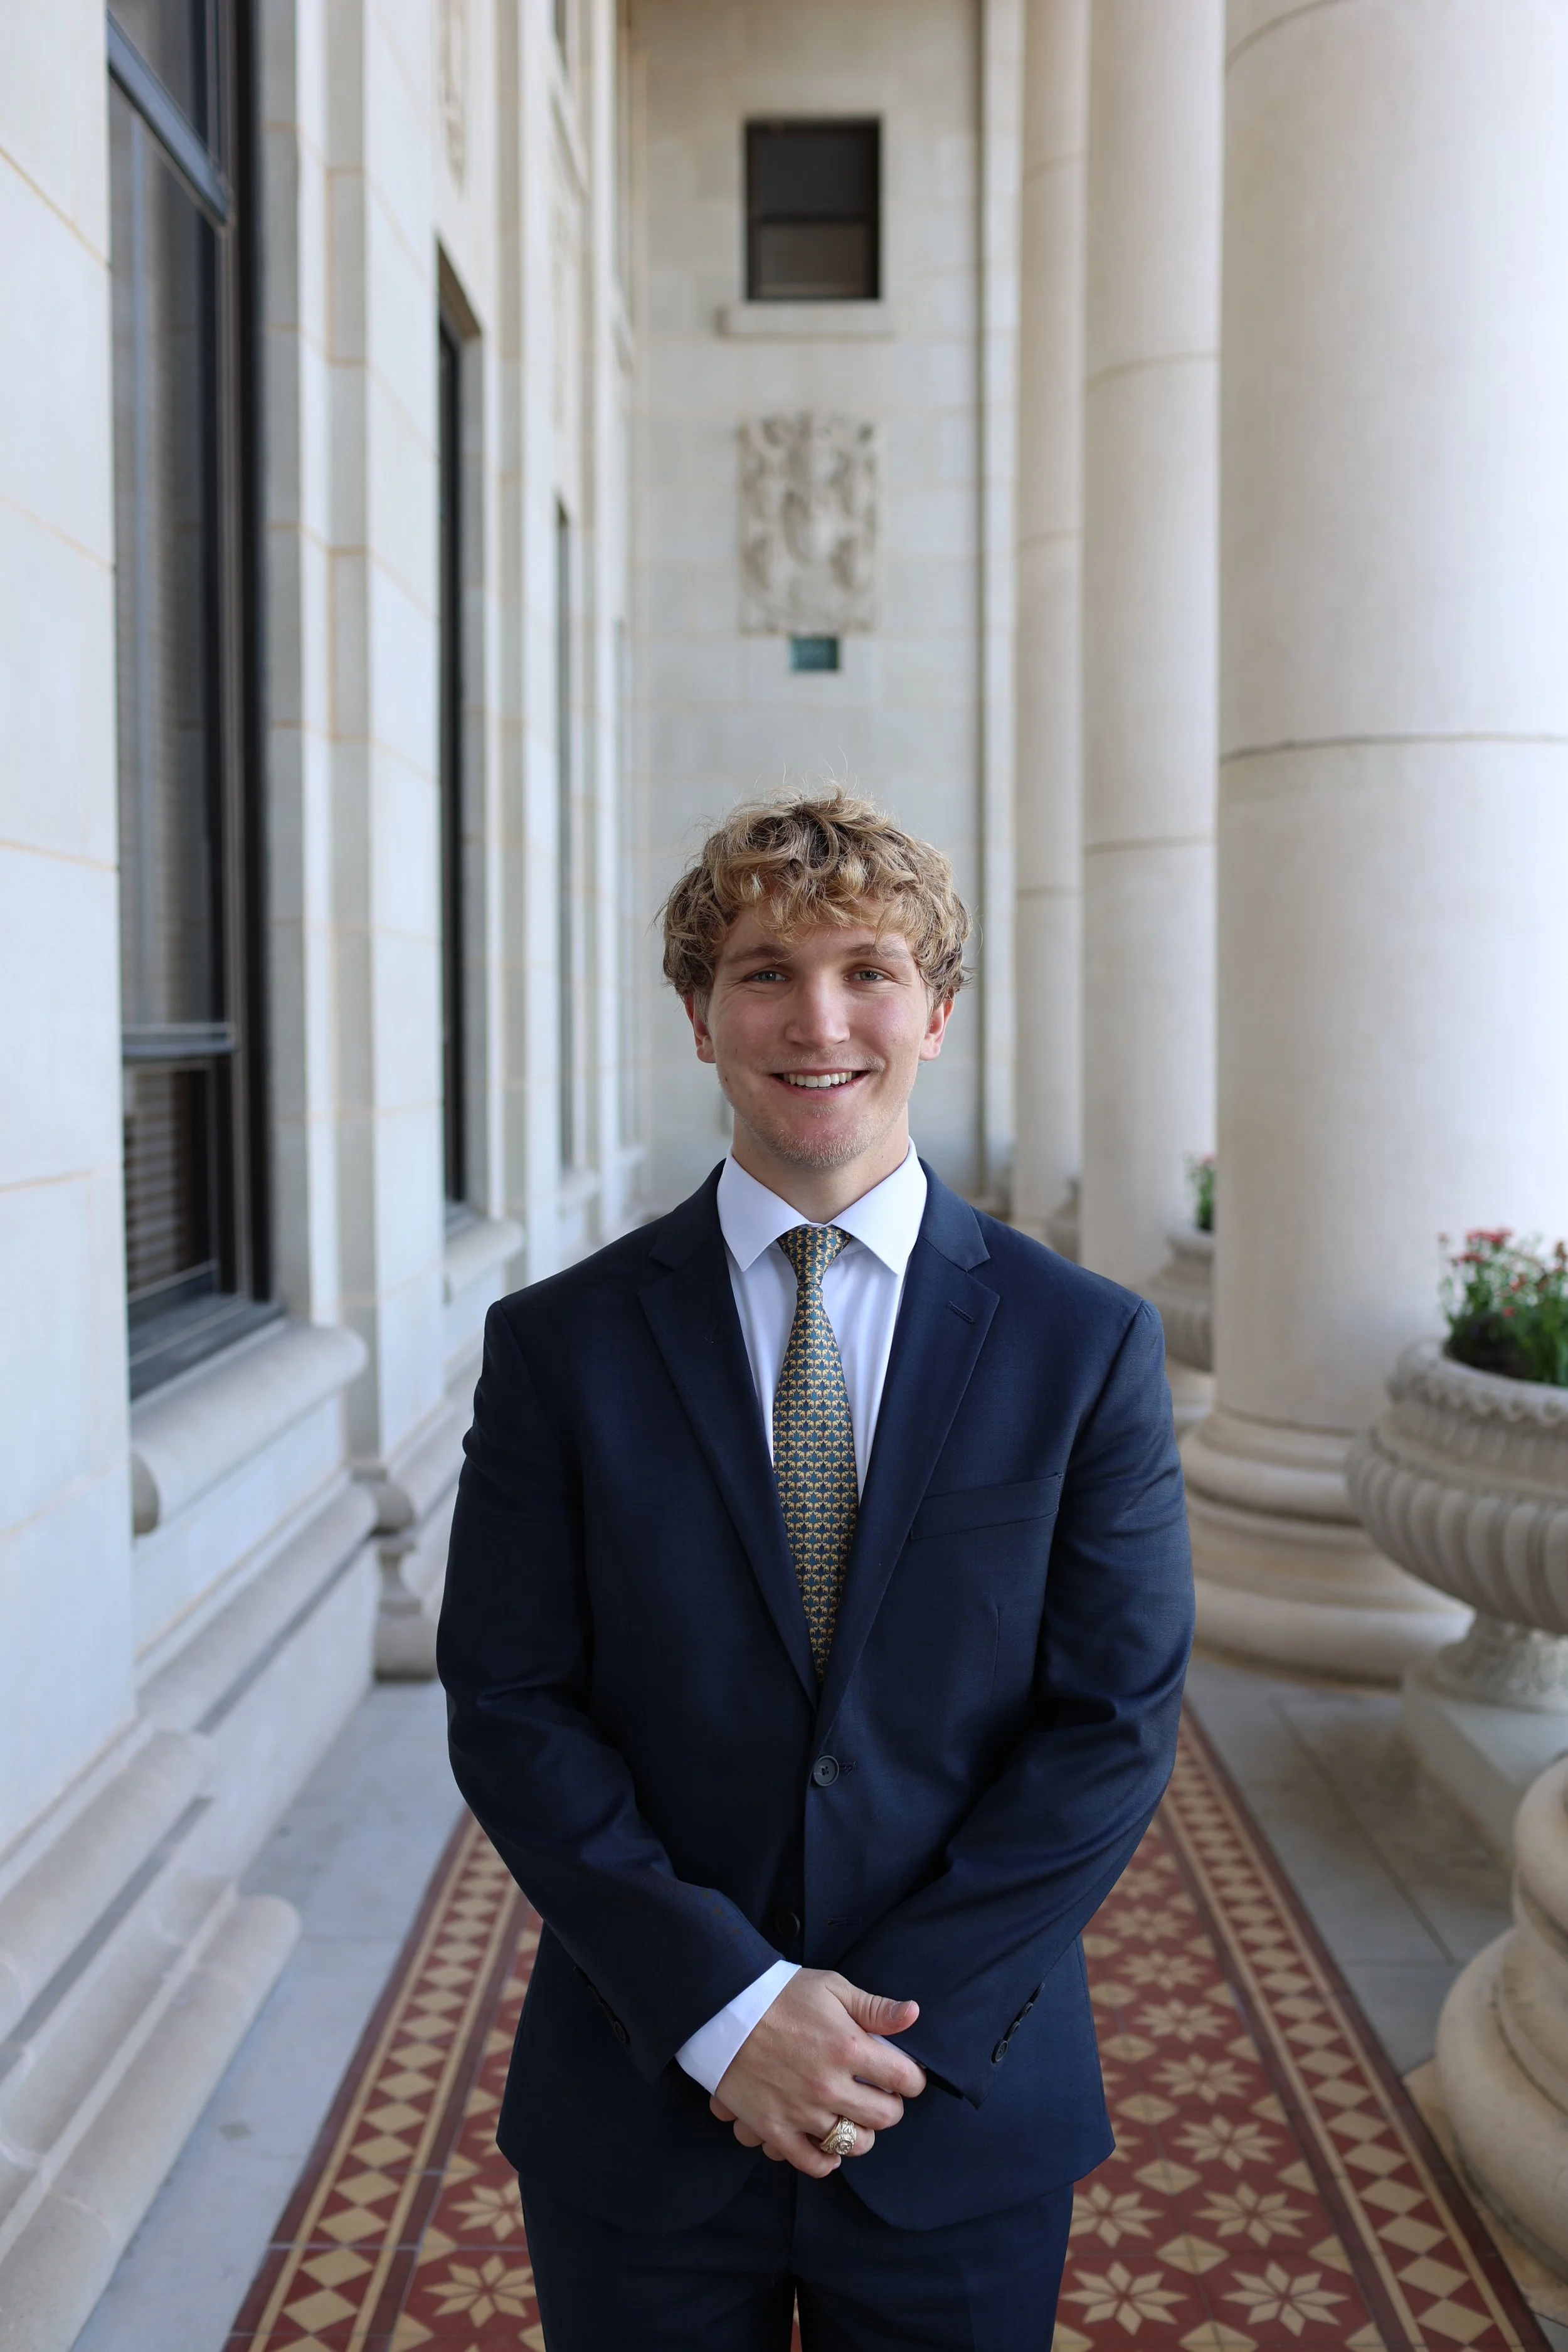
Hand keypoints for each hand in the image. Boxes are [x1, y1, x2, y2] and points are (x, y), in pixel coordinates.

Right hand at [708, 1968, 926, 2176]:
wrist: (723, 2008)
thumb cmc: (779, 1994)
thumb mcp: (831, 1987)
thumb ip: (874, 2007)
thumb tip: (913, 2014)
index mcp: (847, 2047)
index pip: (905, 2079)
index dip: (913, 2079)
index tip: (906, 2076)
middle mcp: (828, 2085)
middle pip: (885, 2117)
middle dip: (890, 2106)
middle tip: (880, 2095)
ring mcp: (801, 2111)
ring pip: (853, 2144)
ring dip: (861, 2133)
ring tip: (854, 2117)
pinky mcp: (774, 2128)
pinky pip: (811, 2163)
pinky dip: (826, 2161)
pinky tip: (828, 2145)